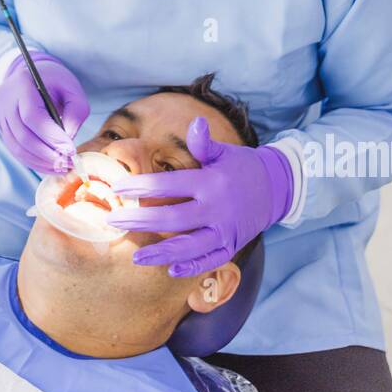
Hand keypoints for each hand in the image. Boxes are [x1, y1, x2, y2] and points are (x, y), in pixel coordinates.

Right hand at [0, 54, 89, 174]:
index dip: (51, 137)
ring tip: (62, 168)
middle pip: (23, 135)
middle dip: (47, 154)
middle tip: (68, 164)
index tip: (70, 150)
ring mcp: (0, 114)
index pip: (32, 116)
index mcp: (22, 83)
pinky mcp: (1, 127)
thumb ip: (75, 114)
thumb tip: (67, 142)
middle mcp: (5, 99)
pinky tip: (49, 166)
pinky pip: (14, 149)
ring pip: (16, 146)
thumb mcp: (73, 91)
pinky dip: (32, 161)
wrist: (34, 75)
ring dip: (40, 162)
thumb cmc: (56, 82)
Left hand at [105, 115, 292, 276]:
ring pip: (189, 247)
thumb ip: (204, 143)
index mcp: (210, 182)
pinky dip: (191, 267)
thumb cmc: (242, 166)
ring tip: (136, 257)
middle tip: (114, 221)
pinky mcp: (232, 246)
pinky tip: (170, 269)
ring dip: (161, 253)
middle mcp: (217, 209)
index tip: (117, 188)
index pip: (169, 185)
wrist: (277, 188)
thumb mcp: (224, 151)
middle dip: (141, 221)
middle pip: (173, 218)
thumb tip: (195, 122)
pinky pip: (210, 261)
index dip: (142, 186)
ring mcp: (225, 231)